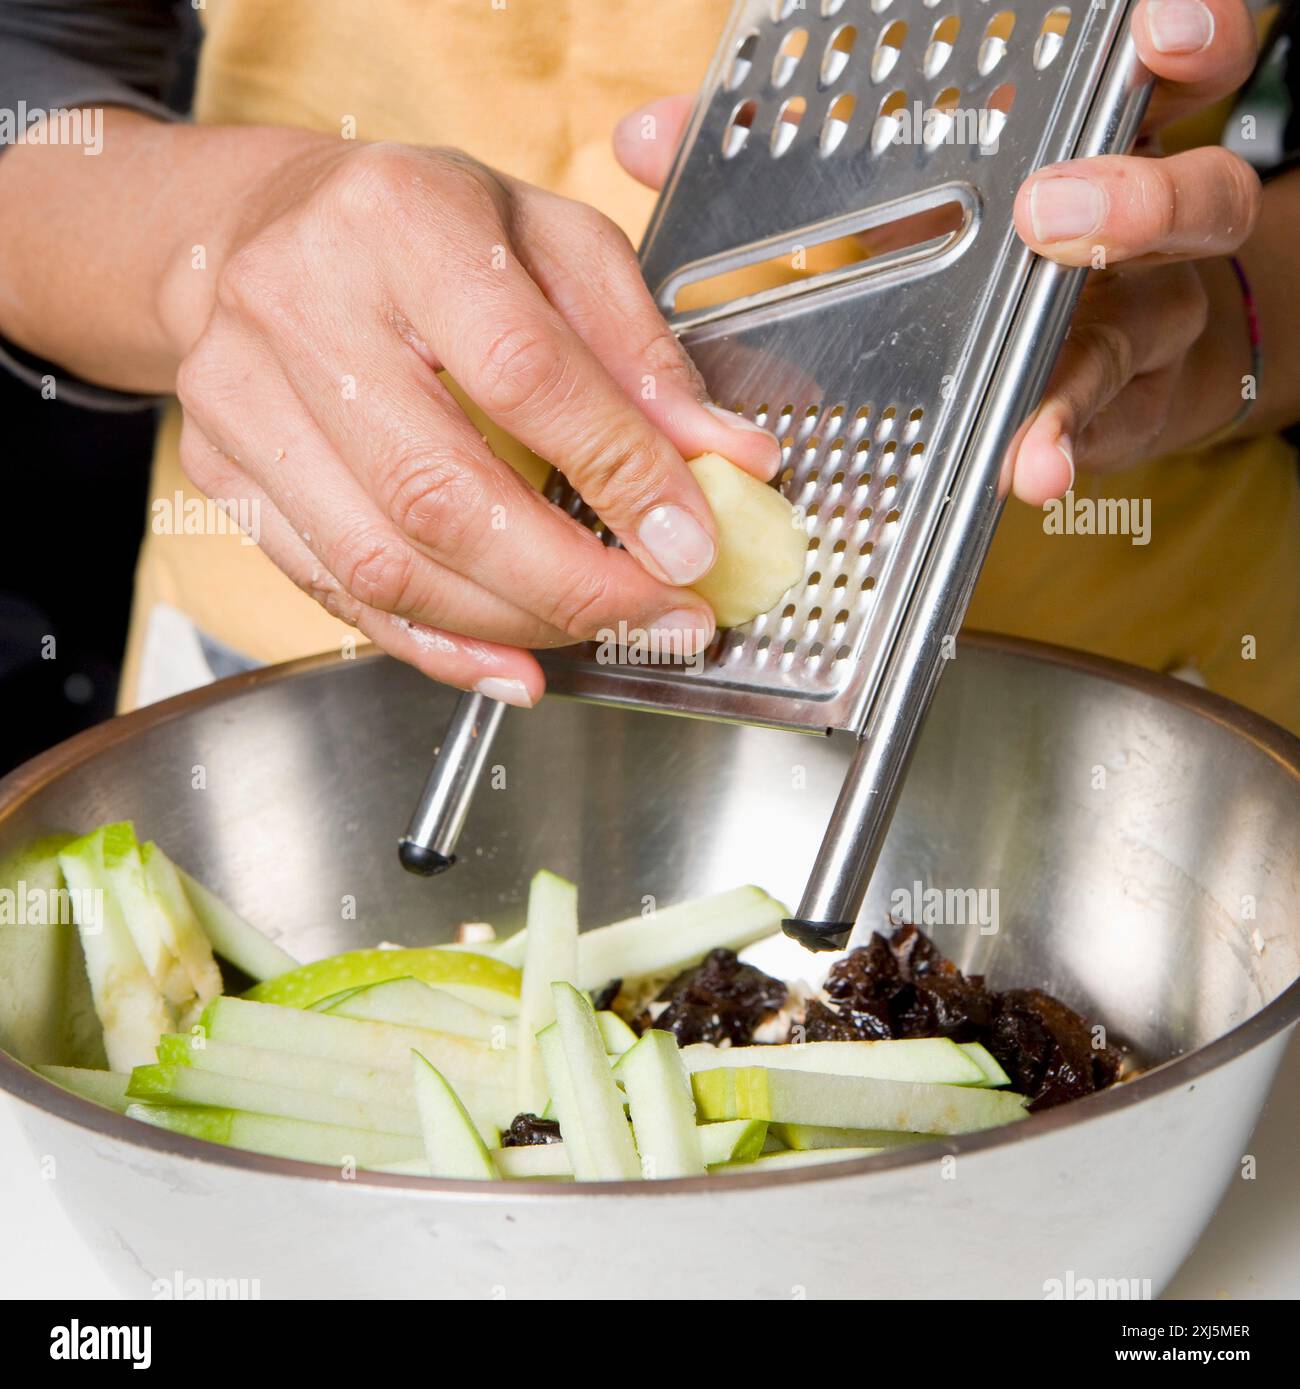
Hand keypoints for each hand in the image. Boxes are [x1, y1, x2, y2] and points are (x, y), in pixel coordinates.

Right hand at [171, 140, 781, 703]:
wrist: (261, 229)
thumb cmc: (424, 228)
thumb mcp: (554, 242)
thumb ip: (641, 352)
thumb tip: (730, 460)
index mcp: (400, 220)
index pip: (523, 374)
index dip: (618, 475)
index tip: (692, 547)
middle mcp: (300, 306)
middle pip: (440, 493)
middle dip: (570, 584)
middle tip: (662, 618)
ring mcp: (243, 398)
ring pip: (383, 563)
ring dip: (512, 625)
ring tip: (603, 636)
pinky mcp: (222, 470)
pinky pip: (334, 593)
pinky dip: (436, 647)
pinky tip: (511, 664)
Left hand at [614, 0, 1260, 506]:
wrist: (1099, 378)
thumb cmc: (977, 269)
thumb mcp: (890, 205)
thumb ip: (776, 167)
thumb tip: (644, 136)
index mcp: (1076, 148)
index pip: (1144, 79)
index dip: (1175, 42)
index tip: (1155, 33)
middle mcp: (1133, 222)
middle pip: (1192, 184)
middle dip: (1131, 189)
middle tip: (1052, 204)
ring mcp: (1144, 316)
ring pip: (1161, 309)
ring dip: (1098, 328)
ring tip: (1051, 315)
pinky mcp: (1130, 407)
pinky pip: (1107, 416)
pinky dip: (1065, 435)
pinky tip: (1035, 462)